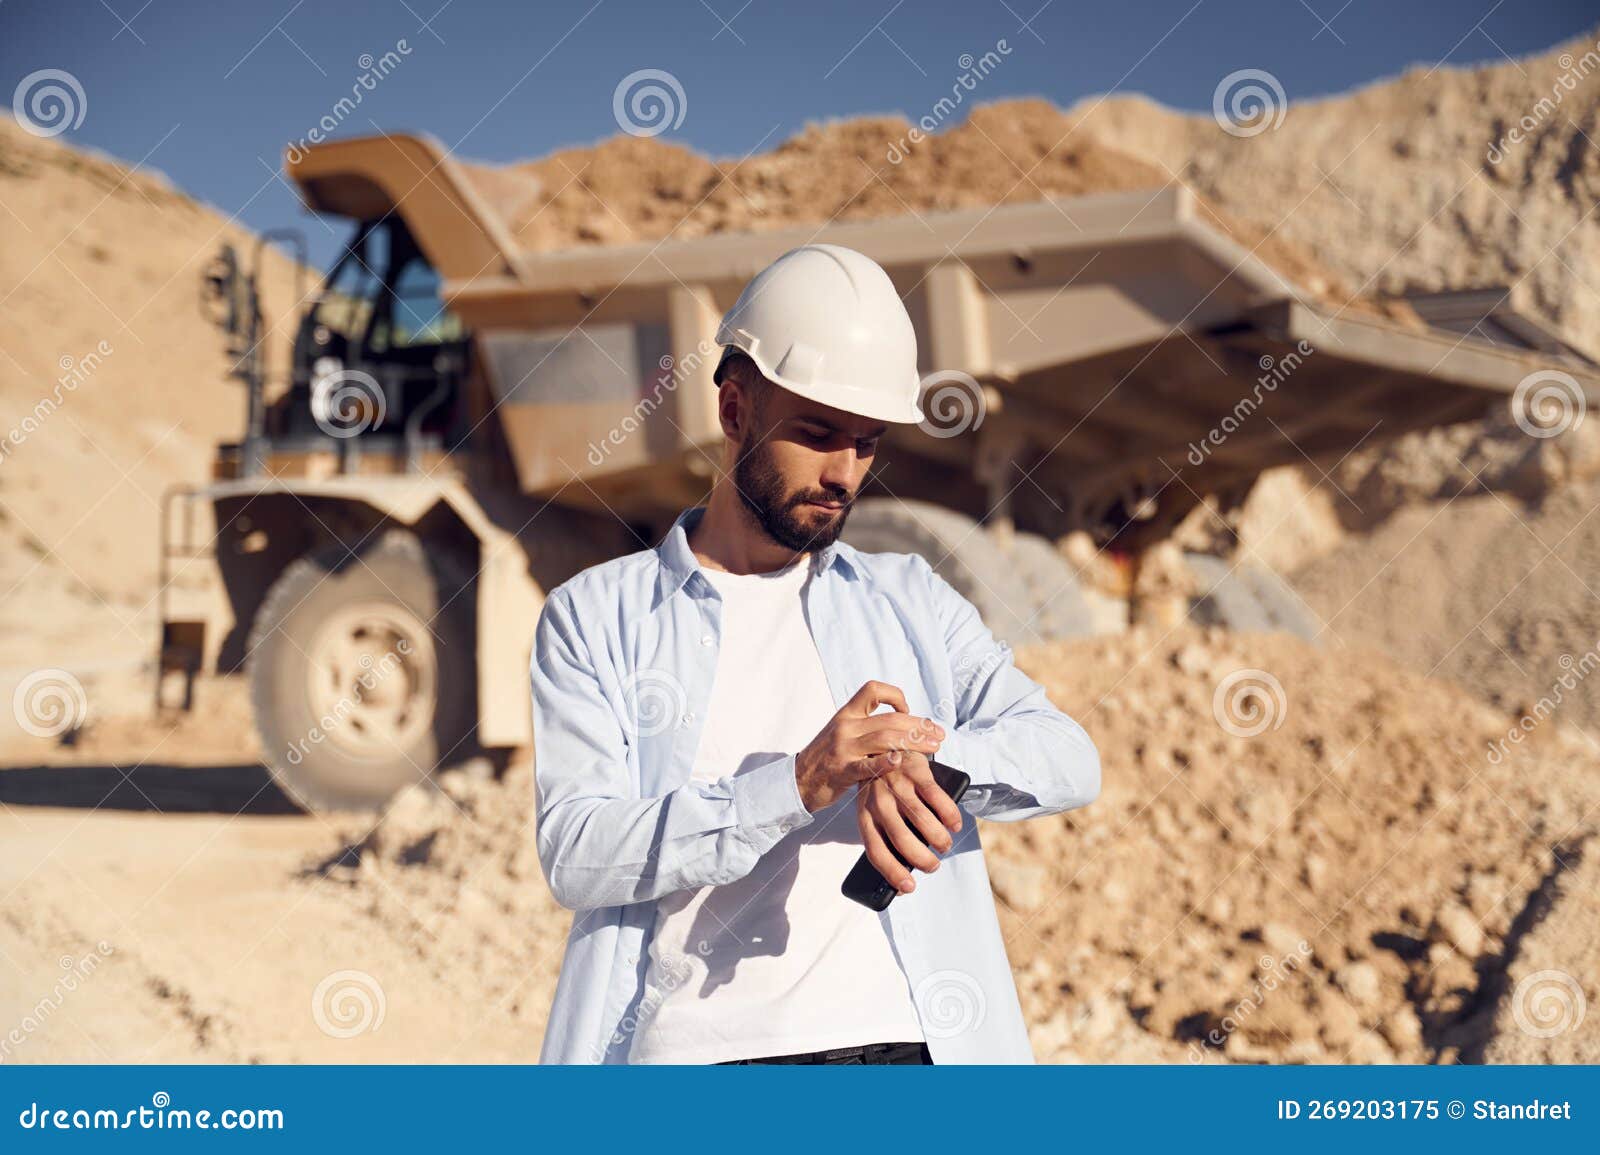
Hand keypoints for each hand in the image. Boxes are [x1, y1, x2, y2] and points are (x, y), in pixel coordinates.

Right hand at [795, 681, 944, 812]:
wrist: (797, 780)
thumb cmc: (825, 758)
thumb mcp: (842, 734)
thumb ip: (866, 727)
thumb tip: (899, 726)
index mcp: (846, 714)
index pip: (873, 690)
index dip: (896, 696)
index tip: (909, 711)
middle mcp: (846, 726)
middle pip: (890, 718)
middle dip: (919, 725)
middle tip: (938, 734)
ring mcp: (843, 748)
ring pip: (884, 738)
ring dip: (914, 742)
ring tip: (933, 748)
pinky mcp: (842, 770)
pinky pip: (867, 765)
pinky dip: (886, 762)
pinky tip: (901, 761)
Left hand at [856, 751, 963, 894]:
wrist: (886, 744)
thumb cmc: (883, 788)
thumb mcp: (875, 809)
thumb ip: (887, 835)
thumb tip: (902, 878)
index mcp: (865, 814)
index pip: (875, 850)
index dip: (892, 872)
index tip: (909, 887)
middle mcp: (878, 801)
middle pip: (901, 839)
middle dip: (921, 858)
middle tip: (934, 866)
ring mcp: (897, 784)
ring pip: (921, 820)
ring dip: (938, 839)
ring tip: (945, 845)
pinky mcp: (914, 770)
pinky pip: (936, 797)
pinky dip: (949, 815)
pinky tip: (954, 824)